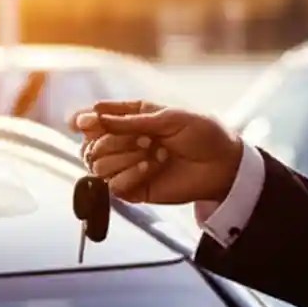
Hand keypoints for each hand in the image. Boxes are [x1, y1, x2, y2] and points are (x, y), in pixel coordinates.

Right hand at [71, 100, 242, 203]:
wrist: (223, 164)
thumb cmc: (201, 133)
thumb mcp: (167, 117)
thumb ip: (129, 120)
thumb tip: (92, 116)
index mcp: (129, 119)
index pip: (93, 120)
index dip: (84, 121)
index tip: (84, 122)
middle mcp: (124, 143)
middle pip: (90, 145)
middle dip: (115, 141)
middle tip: (146, 139)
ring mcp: (127, 167)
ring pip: (98, 166)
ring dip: (125, 157)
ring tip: (154, 153)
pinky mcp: (134, 190)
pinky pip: (113, 186)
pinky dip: (129, 175)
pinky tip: (150, 168)